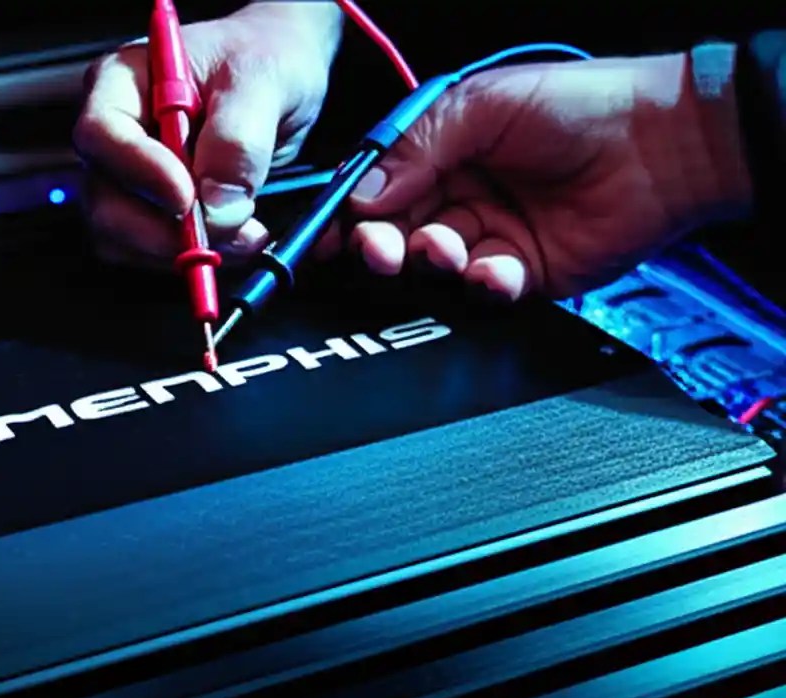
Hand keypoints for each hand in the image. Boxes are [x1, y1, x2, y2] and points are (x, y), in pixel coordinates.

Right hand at [74, 2, 341, 267]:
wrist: (281, 78)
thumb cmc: (263, 58)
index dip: (140, 172)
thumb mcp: (262, 80)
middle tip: (226, 229)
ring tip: (245, 229)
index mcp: (123, 82)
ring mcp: (128, 178)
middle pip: (104, 199)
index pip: (102, 134)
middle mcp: (115, 134)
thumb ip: (239, 140)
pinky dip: (195, 258)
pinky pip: (152, 254)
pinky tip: (238, 235)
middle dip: (163, 230)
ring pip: (124, 238)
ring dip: (184, 251)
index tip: (187, 198)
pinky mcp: (150, 212)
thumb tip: (218, 207)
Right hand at [324, 50, 753, 298]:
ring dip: (431, 263)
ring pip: (432, 268)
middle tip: (380, 248)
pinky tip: (497, 266)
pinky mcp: (521, 275)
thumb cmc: (581, 107)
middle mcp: (457, 196)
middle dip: (379, 246)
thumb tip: (362, 191)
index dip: (349, 213)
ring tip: (448, 246)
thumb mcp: (482, 107)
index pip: (376, 188)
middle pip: (394, 235)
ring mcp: (487, 237)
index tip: (329, 231)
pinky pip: (482, 293)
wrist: (663, 146)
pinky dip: (482, 284)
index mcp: (439, 153)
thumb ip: (416, 148)